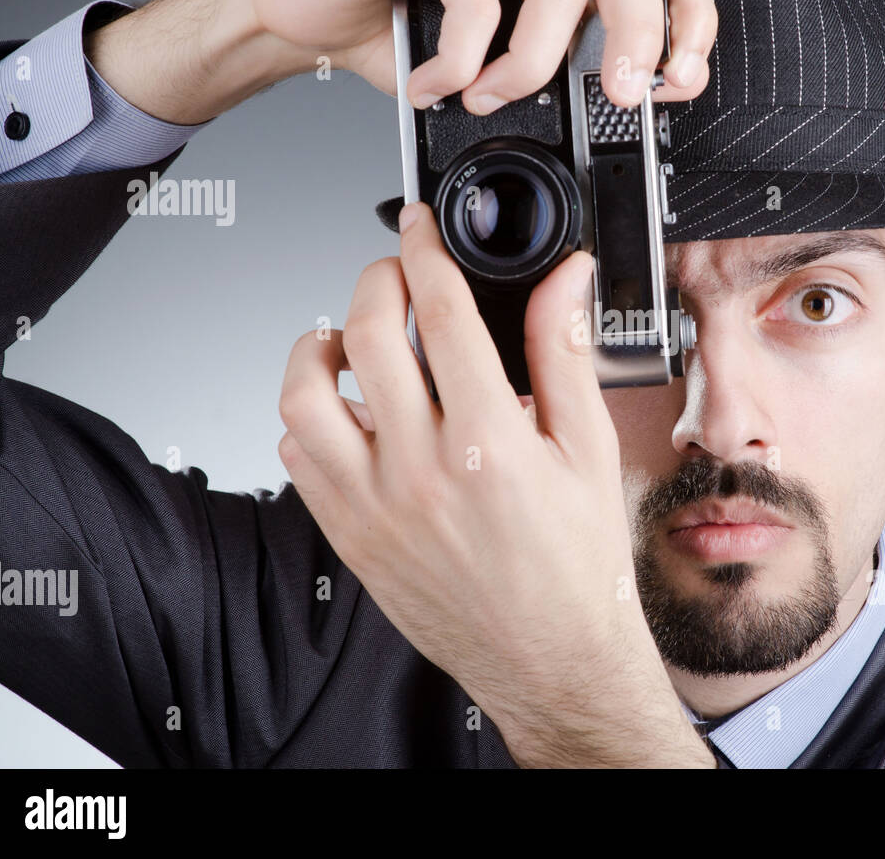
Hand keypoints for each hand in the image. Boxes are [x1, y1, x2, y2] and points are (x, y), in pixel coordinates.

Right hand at [85, 0, 716, 123]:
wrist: (313, 8)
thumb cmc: (404, 28)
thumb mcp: (500, 58)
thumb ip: (558, 70)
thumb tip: (616, 114)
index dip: (689, 21)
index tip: (680, 80)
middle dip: (636, 41)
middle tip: (618, 96)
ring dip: (528, 68)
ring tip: (487, 96)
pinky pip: (476, 1)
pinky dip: (459, 63)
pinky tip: (432, 83)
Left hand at [277, 202, 713, 767]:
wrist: (552, 657)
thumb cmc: (576, 566)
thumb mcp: (587, 449)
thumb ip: (564, 353)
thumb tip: (565, 281)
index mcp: (490, 442)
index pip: (441, 312)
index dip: (425, 249)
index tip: (419, 227)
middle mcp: (421, 471)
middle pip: (366, 336)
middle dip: (375, 281)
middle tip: (393, 274)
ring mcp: (374, 507)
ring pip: (304, 398)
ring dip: (318, 348)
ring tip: (348, 339)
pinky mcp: (350, 537)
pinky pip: (297, 460)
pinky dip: (307, 420)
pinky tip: (347, 413)